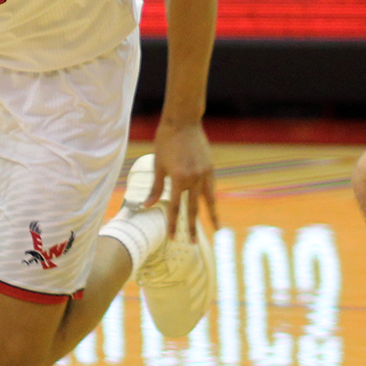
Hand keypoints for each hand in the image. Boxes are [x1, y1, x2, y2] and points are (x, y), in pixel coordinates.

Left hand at [147, 120, 216, 234]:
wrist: (183, 121)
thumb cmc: (166, 140)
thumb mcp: (158, 164)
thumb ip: (156, 187)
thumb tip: (147, 205)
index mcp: (179, 178)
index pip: (176, 208)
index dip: (174, 224)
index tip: (174, 238)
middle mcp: (195, 178)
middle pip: (194, 208)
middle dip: (192, 227)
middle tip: (193, 243)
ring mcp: (205, 173)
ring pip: (209, 200)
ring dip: (211, 216)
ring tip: (217, 229)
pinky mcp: (210, 167)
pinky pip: (212, 187)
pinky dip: (212, 198)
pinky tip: (212, 206)